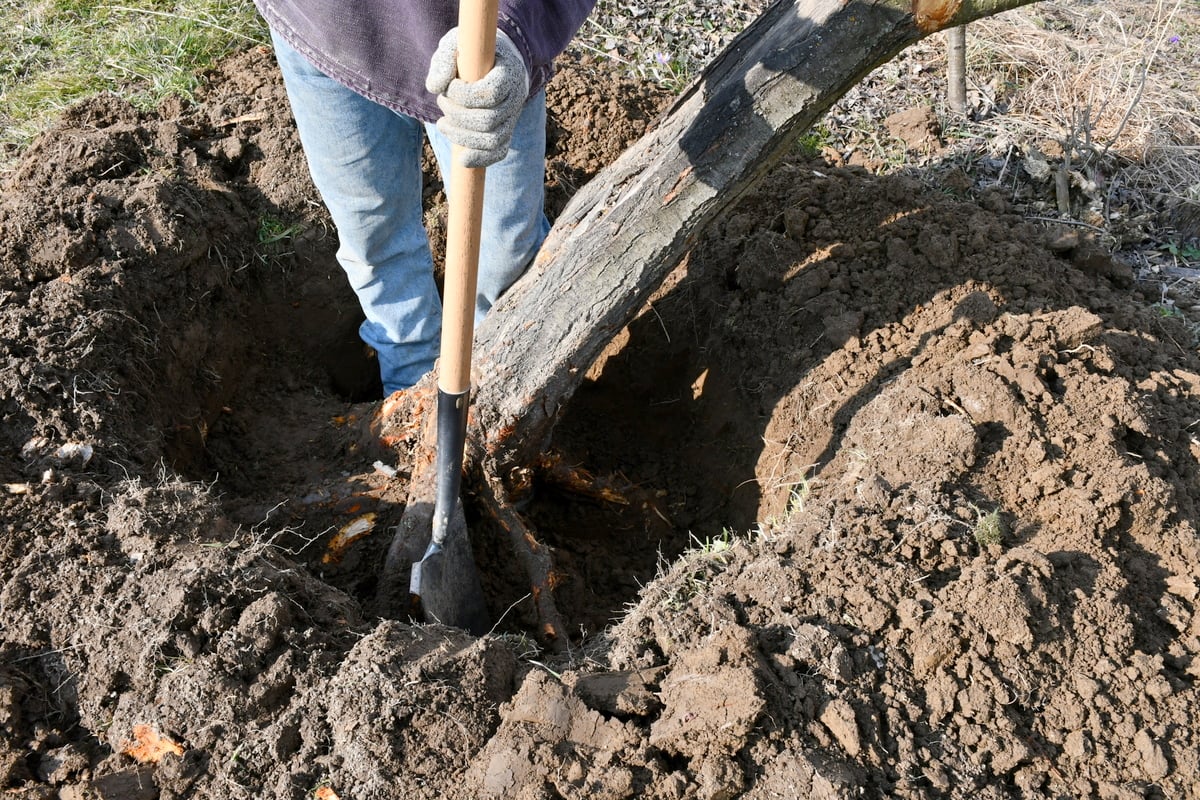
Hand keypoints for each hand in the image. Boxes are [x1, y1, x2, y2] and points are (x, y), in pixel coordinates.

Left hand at [426, 29, 529, 167]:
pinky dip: (481, 159)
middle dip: (457, 116)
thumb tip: (435, 87)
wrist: (494, 60)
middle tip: (441, 102)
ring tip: (442, 124)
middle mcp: (516, 97)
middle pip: (489, 121)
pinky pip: (499, 152)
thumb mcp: (455, 45)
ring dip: (462, 137)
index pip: (489, 94)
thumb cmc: (472, 52)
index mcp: (509, 73)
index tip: (450, 86)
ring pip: (493, 140)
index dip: (463, 95)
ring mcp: (513, 117)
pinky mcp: (506, 131)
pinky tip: (462, 159)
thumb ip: (443, 61)